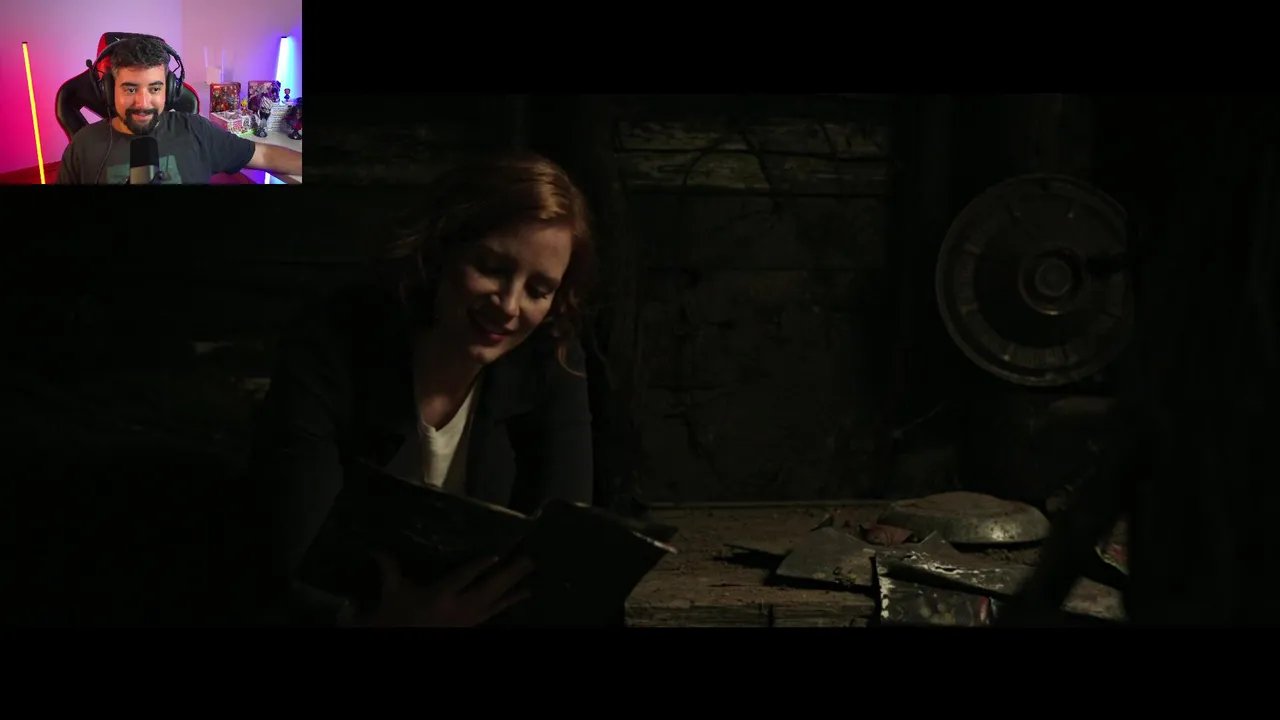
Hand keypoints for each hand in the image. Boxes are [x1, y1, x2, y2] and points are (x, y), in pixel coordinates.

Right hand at [358, 551, 534, 627]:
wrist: (399, 639)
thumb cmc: (394, 618)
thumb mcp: (391, 593)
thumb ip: (389, 569)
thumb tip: (378, 548)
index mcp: (438, 597)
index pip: (462, 579)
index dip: (478, 567)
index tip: (496, 554)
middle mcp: (457, 609)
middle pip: (488, 590)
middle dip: (508, 575)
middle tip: (527, 560)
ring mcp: (466, 620)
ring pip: (495, 601)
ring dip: (513, 586)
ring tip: (530, 571)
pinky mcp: (470, 626)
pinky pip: (494, 613)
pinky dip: (509, 602)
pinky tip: (523, 594)